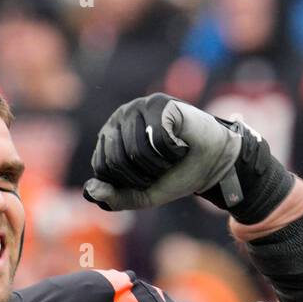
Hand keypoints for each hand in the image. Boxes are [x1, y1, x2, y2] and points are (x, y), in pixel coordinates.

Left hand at [83, 95, 241, 211]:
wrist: (212, 164)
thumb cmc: (174, 176)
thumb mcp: (141, 195)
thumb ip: (114, 197)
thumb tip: (90, 190)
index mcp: (109, 138)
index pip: (102, 169)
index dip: (129, 183)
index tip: (148, 177)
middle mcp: (119, 119)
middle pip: (116, 160)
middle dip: (143, 175)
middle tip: (162, 168)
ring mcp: (138, 108)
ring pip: (136, 152)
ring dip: (159, 165)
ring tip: (171, 156)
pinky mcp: (160, 103)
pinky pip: (157, 140)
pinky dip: (173, 151)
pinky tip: (181, 143)